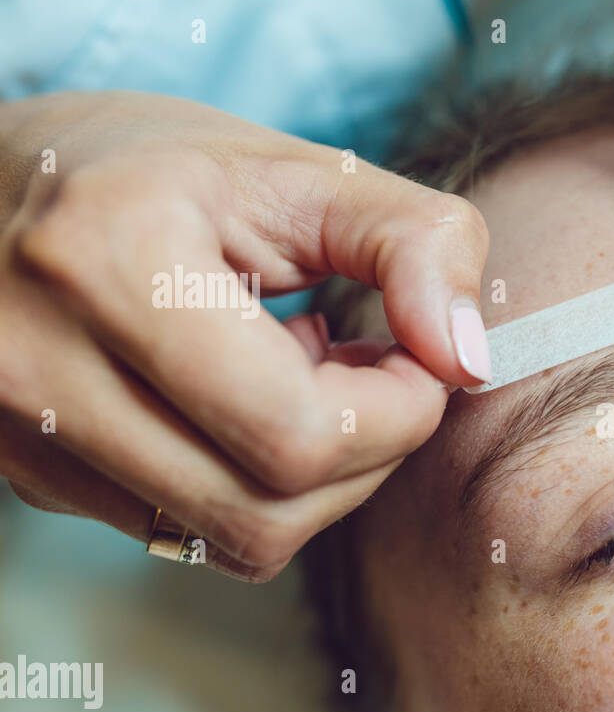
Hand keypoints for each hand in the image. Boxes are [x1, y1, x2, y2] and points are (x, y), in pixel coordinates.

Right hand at [0, 91, 490, 579]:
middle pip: (269, 514)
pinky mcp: (31, 479)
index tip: (415, 351)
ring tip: (294, 374)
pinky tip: (236, 403)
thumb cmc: (153, 169)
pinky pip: (190, 532)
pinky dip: (252, 484)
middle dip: (365, 453)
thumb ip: (412, 243)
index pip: (300, 435)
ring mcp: (22, 439)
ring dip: (312, 475)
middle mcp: (40, 369)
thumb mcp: (295, 170)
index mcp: (106, 262)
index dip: (400, 411)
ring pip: (236, 542)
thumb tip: (471, 360)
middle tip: (367, 367)